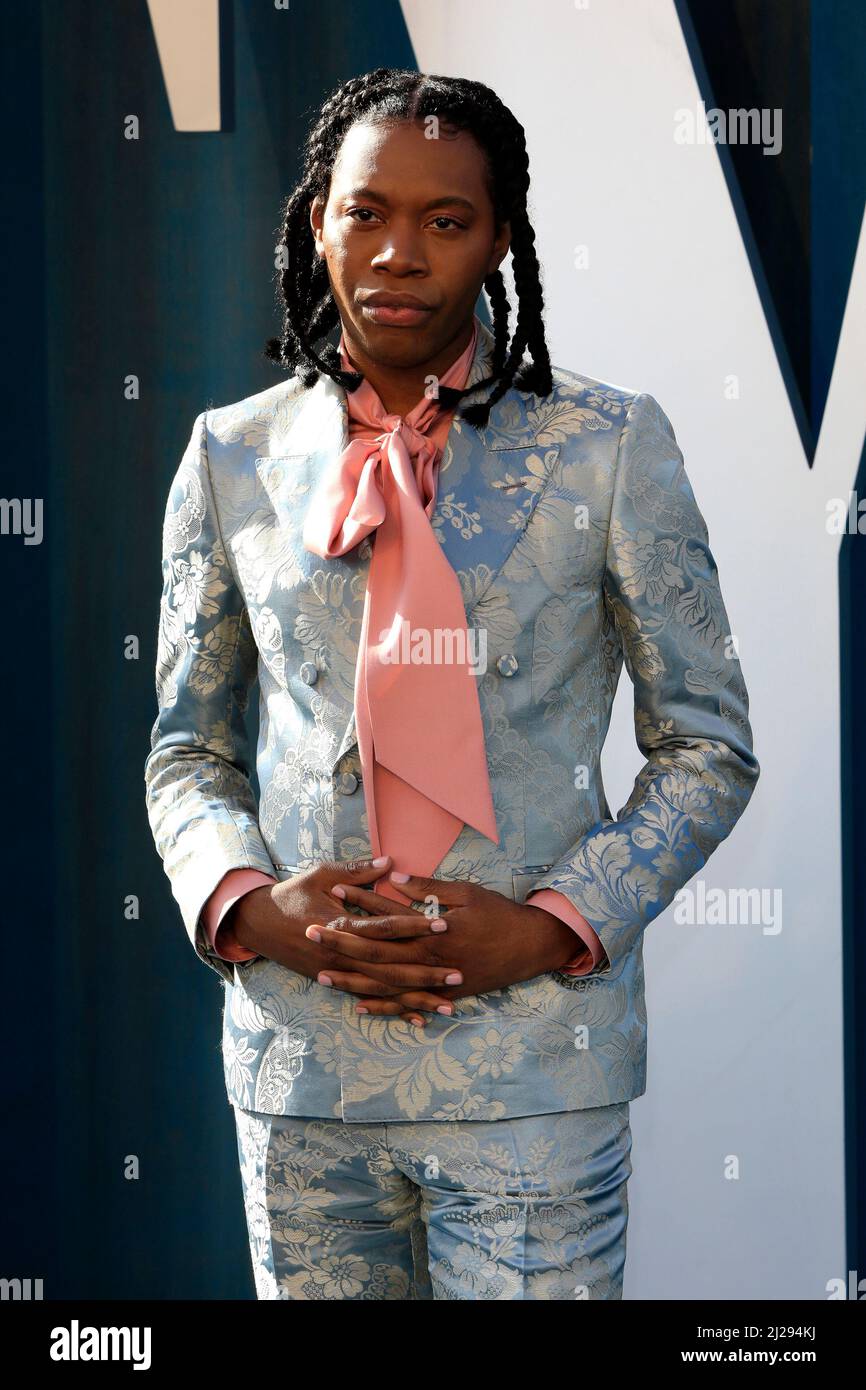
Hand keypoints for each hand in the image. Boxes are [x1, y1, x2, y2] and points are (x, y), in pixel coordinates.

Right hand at [230, 857, 467, 1000]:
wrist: (258, 924)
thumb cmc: (292, 895)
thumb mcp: (321, 875)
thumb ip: (356, 872)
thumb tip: (389, 862)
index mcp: (341, 923)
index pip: (385, 926)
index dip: (415, 926)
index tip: (444, 925)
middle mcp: (341, 954)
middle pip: (391, 966)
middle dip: (426, 972)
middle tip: (459, 974)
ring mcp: (338, 972)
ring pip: (384, 990)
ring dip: (417, 998)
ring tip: (449, 1004)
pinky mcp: (335, 982)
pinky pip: (370, 1000)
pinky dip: (394, 1010)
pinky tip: (418, 1019)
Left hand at [319, 870, 580, 1025]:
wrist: (531, 947)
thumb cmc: (500, 914)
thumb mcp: (467, 893)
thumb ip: (430, 887)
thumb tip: (398, 876)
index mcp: (432, 931)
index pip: (386, 918)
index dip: (357, 906)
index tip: (331, 896)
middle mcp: (429, 959)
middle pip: (376, 954)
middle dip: (340, 944)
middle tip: (310, 935)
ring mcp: (435, 980)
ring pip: (385, 983)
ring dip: (352, 978)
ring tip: (321, 973)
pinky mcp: (444, 995)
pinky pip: (407, 1004)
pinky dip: (383, 1007)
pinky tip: (359, 1005)